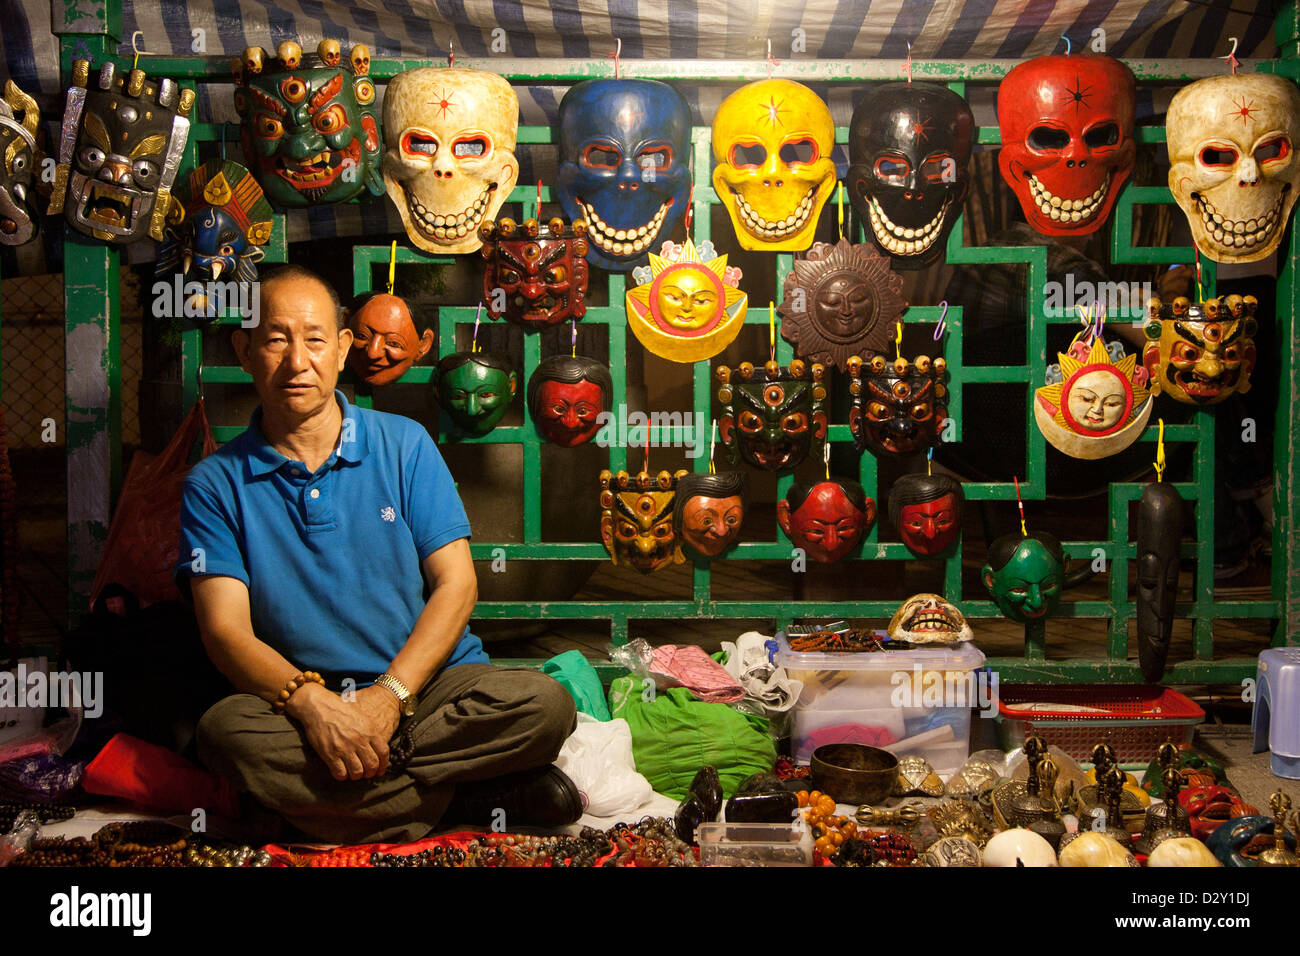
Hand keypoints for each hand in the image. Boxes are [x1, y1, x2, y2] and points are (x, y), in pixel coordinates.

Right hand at [286, 683, 402, 780]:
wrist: (320, 707)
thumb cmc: (342, 710)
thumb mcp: (363, 717)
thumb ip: (372, 732)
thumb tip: (379, 747)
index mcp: (370, 731)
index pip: (383, 753)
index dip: (383, 765)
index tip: (380, 770)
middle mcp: (359, 741)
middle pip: (372, 765)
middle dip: (370, 773)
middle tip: (366, 774)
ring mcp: (344, 748)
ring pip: (357, 772)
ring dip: (356, 775)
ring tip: (353, 773)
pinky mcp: (330, 754)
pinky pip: (340, 773)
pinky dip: (342, 776)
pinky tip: (341, 772)